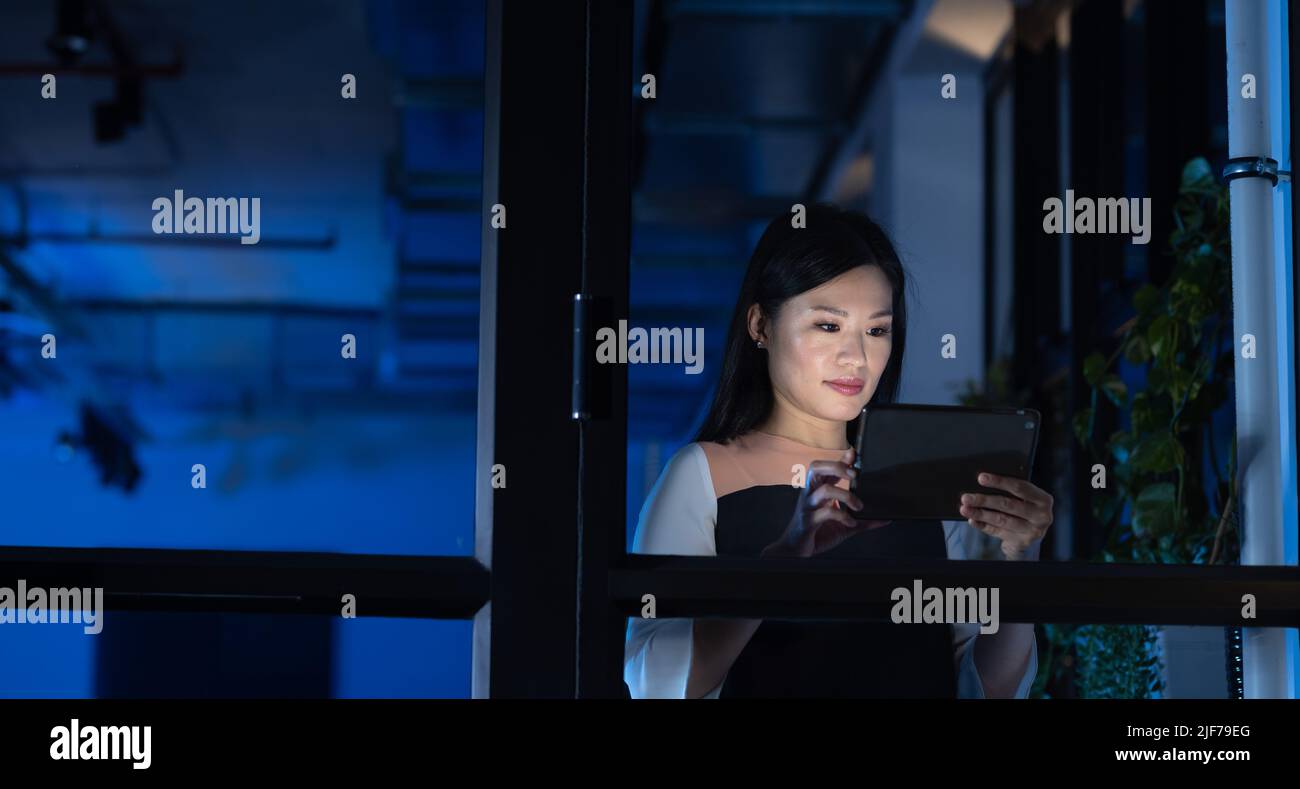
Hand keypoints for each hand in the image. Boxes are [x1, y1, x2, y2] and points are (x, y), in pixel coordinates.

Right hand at [761, 446, 891, 557]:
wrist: (796, 552)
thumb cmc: (817, 534)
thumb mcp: (844, 526)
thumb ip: (863, 521)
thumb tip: (886, 519)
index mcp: (817, 491)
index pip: (827, 468)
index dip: (840, 459)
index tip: (854, 453)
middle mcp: (810, 494)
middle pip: (817, 468)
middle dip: (837, 466)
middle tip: (854, 475)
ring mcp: (807, 506)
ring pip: (824, 489)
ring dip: (846, 495)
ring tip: (859, 506)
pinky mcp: (807, 521)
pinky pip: (825, 513)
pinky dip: (842, 516)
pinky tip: (851, 522)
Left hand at [959, 472, 1052, 559]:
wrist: (1033, 533)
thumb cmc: (1026, 507)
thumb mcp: (1026, 498)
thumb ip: (1012, 490)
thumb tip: (983, 481)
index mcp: (1043, 499)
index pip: (1020, 487)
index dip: (999, 481)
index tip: (981, 478)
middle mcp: (1041, 515)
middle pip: (1008, 505)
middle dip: (984, 500)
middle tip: (966, 497)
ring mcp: (1032, 531)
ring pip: (1001, 520)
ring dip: (980, 514)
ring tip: (964, 508)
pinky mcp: (1021, 542)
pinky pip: (997, 532)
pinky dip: (982, 525)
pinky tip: (972, 519)